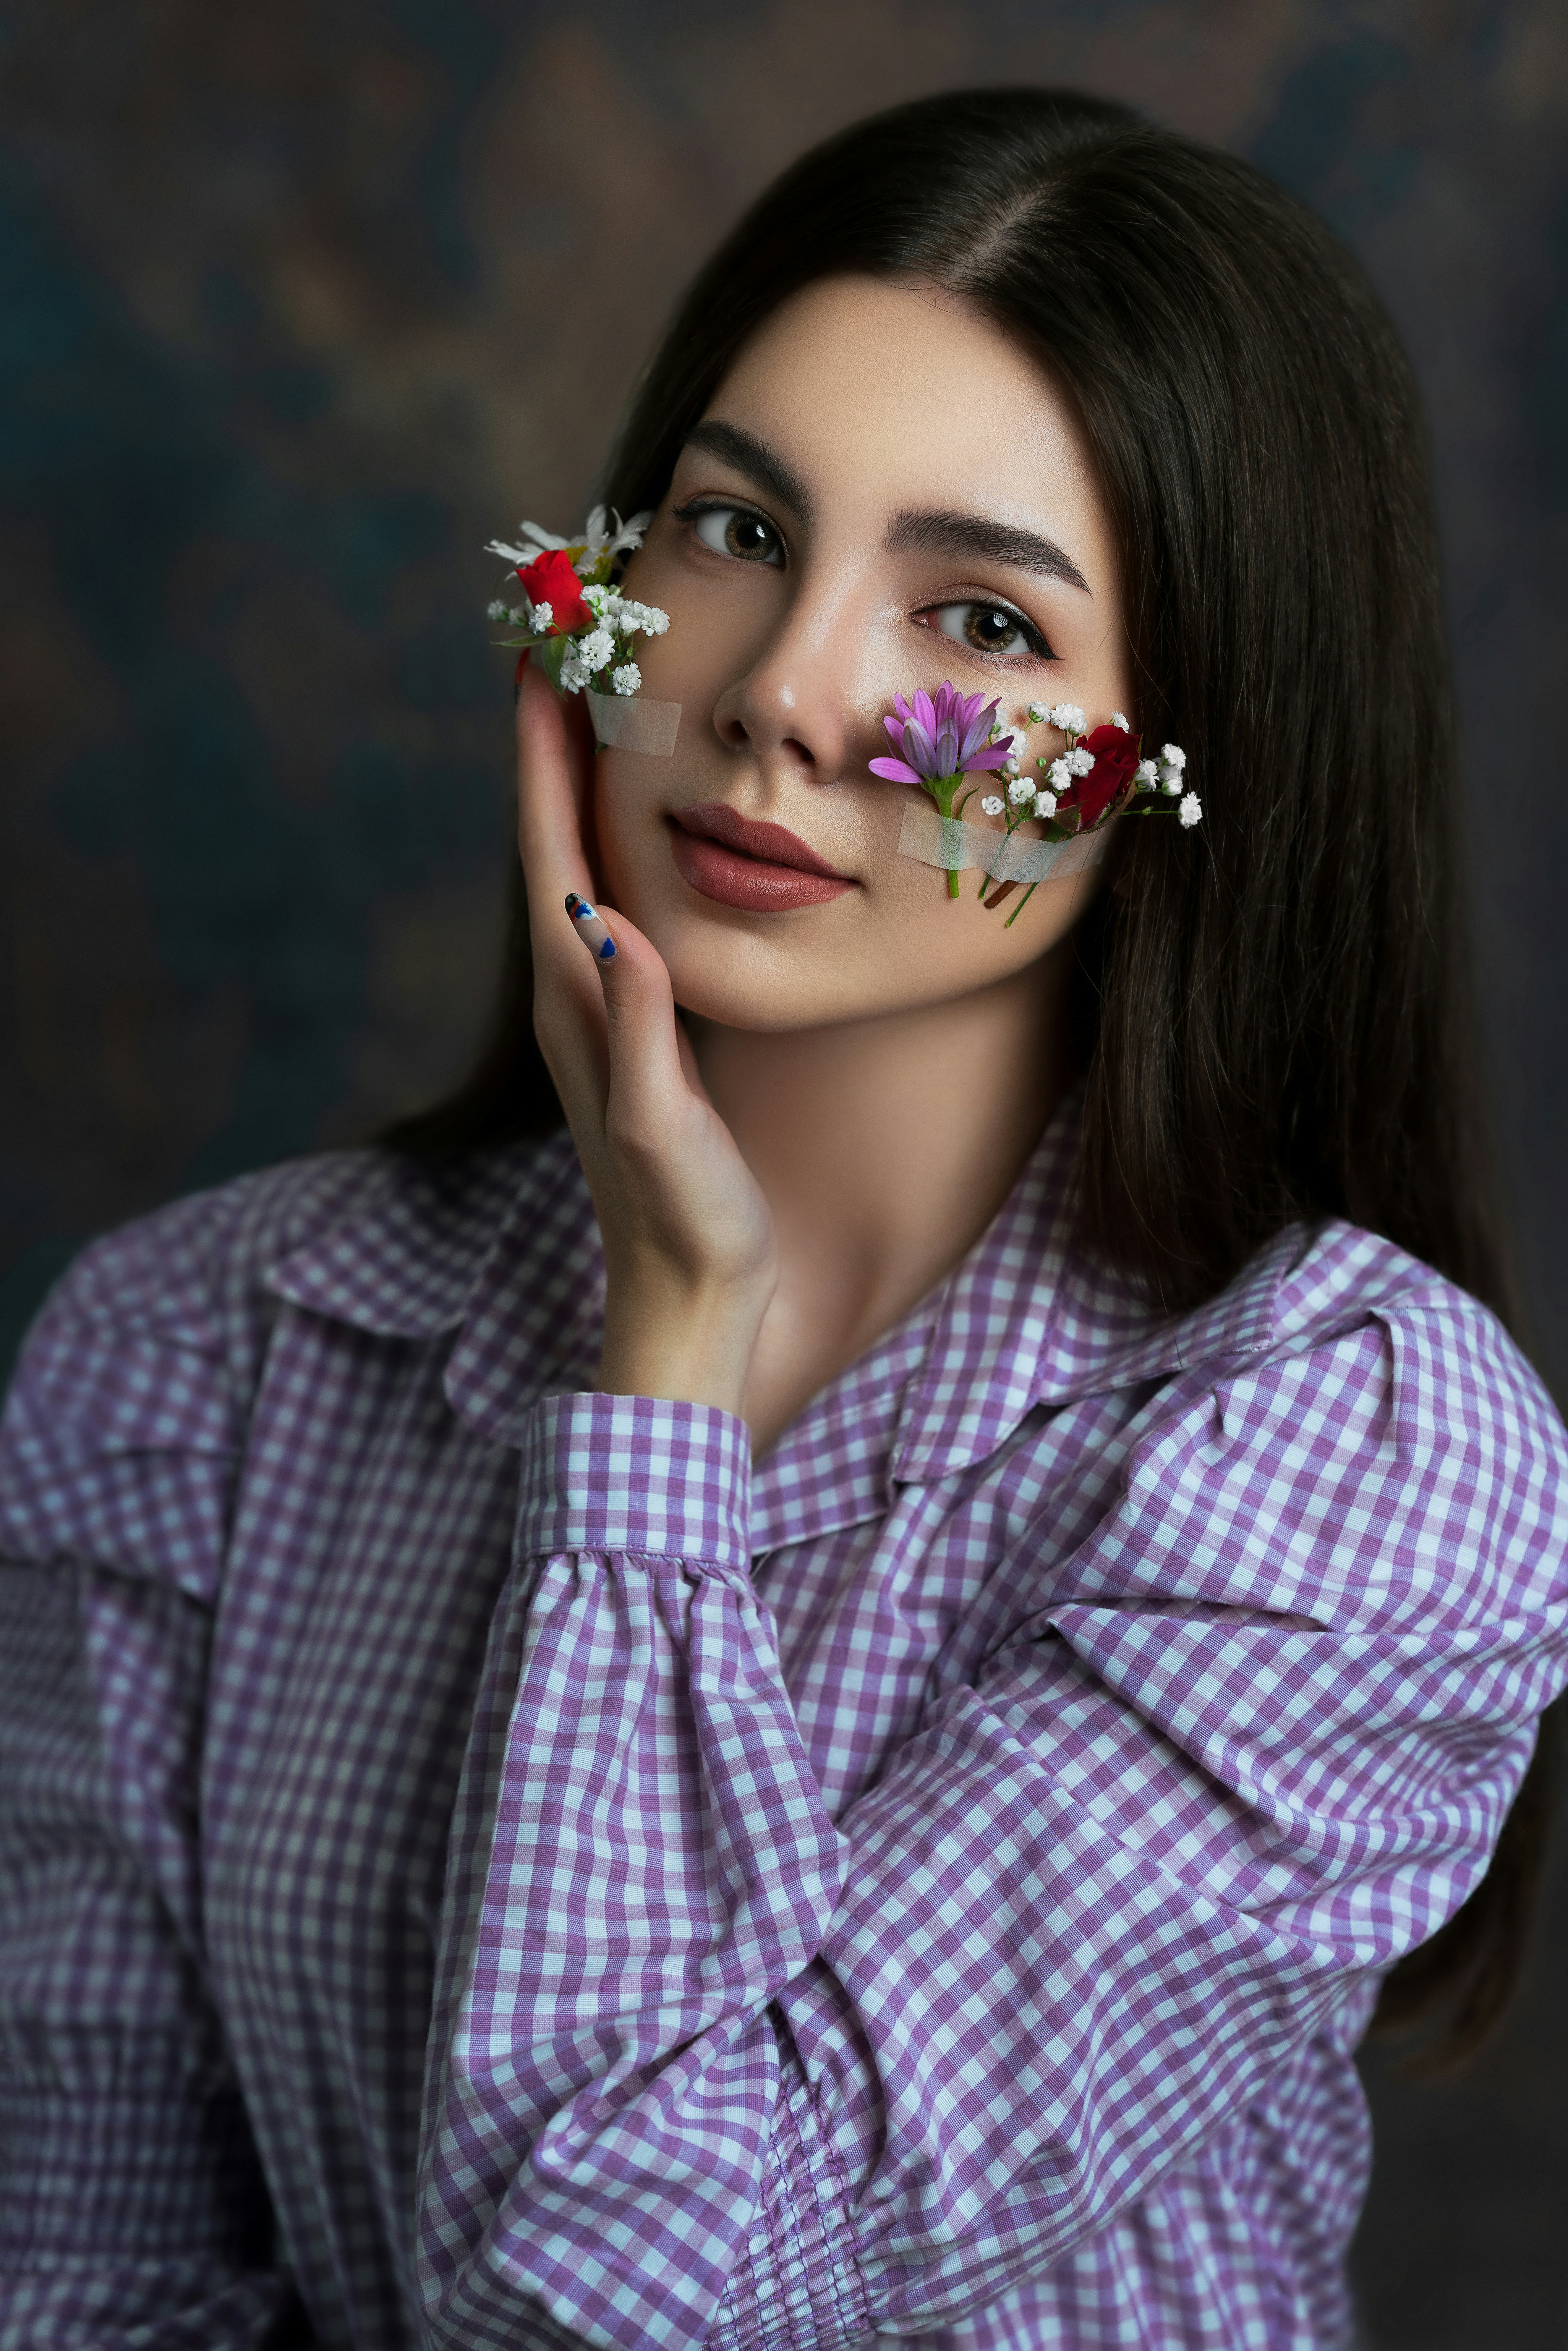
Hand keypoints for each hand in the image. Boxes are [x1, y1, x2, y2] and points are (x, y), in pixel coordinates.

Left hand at [515, 662, 776, 1415]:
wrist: (691, 1301)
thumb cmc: (687, 1221)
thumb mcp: (662, 1125)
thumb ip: (636, 1025)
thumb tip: (605, 919)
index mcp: (579, 1002)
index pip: (548, 851)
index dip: (541, 756)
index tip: (535, 663)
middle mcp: (578, 995)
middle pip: (553, 843)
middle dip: (553, 747)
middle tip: (559, 650)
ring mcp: (602, 1013)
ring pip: (581, 869)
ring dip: (579, 789)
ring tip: (594, 710)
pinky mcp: (635, 1032)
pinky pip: (613, 908)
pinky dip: (615, 849)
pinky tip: (637, 833)